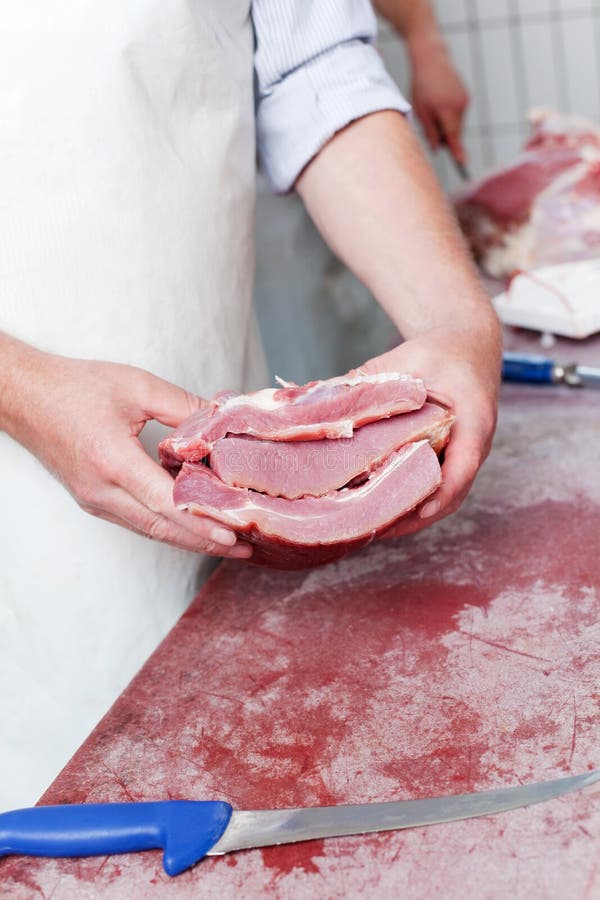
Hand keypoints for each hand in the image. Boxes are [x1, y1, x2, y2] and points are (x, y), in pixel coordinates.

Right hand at [1, 340, 251, 558]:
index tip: (234, 535)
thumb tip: (222, 421)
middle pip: (161, 527)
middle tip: (243, 549)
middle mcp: (102, 490)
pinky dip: (167, 526)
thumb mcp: (137, 386)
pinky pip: (136, 521)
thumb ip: (183, 407)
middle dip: (204, 542)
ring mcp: (95, 500)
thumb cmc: (74, 387)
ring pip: (149, 529)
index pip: (167, 503)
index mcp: (113, 461)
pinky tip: (191, 525)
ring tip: (226, 543)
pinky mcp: (92, 500)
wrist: (24, 397)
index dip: (203, 521)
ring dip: (187, 538)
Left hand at [356, 324, 500, 537]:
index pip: (464, 465)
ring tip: (372, 525)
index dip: (442, 492)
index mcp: (475, 419)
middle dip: (416, 515)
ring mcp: (465, 455)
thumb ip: (369, 378)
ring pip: (445, 496)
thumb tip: (322, 400)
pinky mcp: (453, 458)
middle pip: (453, 493)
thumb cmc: (443, 350)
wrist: (470, 344)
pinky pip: (437, 485)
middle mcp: (474, 444)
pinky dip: (413, 498)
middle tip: (375, 527)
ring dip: (413, 513)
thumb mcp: (407, 358)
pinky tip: (381, 505)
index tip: (419, 511)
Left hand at [408, 36, 469, 164]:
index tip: (463, 163)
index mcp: (447, 111)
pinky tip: (440, 101)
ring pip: (456, 123)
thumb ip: (430, 131)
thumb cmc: (421, 84)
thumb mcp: (421, 111)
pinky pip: (458, 114)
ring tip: (433, 105)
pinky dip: (450, 114)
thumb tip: (438, 148)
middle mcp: (460, 106)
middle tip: (429, 122)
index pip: (453, 137)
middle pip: (454, 132)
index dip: (457, 151)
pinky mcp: (466, 95)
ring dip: (446, 123)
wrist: (432, 57)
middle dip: (444, 135)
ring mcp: (465, 100)